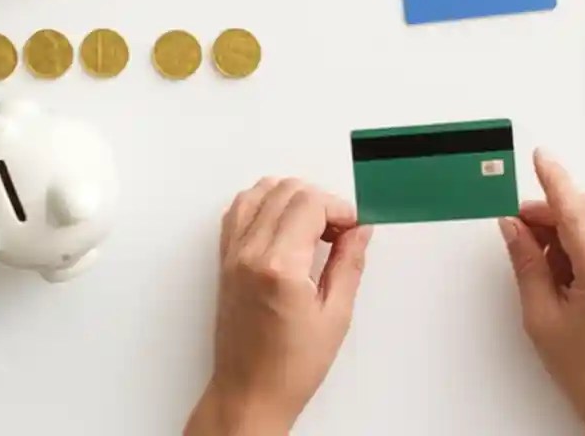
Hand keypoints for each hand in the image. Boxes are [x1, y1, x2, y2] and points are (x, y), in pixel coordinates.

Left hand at [186, 178, 372, 435]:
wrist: (249, 392)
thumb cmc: (290, 367)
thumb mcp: (335, 315)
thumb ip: (348, 264)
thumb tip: (360, 230)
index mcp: (279, 267)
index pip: (310, 204)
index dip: (339, 208)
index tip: (353, 227)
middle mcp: (249, 253)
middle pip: (286, 191)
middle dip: (320, 201)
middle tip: (339, 230)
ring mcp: (232, 254)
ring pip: (259, 192)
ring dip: (291, 198)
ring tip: (312, 227)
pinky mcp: (224, 260)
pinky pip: (239, 210)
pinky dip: (263, 204)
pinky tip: (283, 225)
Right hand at [499, 150, 584, 435]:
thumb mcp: (542, 317)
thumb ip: (527, 264)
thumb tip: (512, 226)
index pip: (578, 213)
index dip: (555, 182)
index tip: (542, 159)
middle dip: (552, 212)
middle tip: (523, 233)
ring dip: (570, 225)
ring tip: (550, 261)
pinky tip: (571, 265)